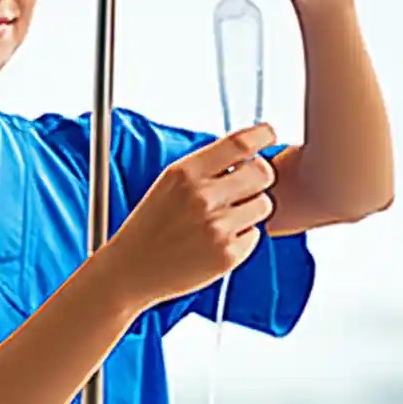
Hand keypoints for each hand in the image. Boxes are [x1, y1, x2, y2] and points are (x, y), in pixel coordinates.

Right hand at [102, 124, 278, 309]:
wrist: (133, 269)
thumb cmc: (152, 223)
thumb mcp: (170, 183)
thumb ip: (207, 166)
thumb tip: (250, 151)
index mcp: (186, 173)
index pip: (240, 143)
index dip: (262, 134)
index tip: (269, 134)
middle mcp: (203, 197)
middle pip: (262, 171)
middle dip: (259, 175)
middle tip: (246, 185)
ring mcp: (217, 227)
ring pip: (264, 204)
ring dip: (252, 208)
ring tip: (225, 217)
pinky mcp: (228, 255)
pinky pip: (255, 234)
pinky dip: (242, 236)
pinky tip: (216, 240)